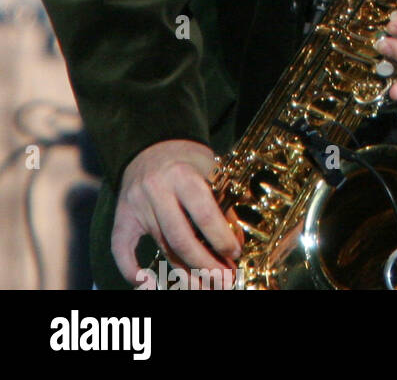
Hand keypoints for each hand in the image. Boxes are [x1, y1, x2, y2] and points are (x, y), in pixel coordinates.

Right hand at [113, 138, 239, 287]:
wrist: (152, 146)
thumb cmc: (188, 160)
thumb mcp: (211, 170)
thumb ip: (222, 202)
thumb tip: (235, 242)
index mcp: (182, 176)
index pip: (203, 213)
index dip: (220, 237)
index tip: (234, 253)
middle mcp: (156, 191)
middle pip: (180, 238)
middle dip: (204, 264)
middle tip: (222, 280)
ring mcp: (136, 206)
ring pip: (160, 247)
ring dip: (183, 273)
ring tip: (202, 288)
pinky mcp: (121, 217)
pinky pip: (121, 250)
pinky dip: (132, 270)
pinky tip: (148, 284)